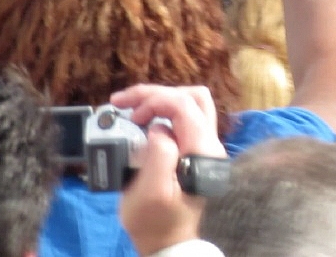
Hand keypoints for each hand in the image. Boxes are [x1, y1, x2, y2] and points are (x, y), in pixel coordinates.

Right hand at [113, 85, 226, 255]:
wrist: (166, 240)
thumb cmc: (154, 220)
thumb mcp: (151, 191)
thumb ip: (159, 154)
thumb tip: (159, 128)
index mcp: (203, 151)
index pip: (185, 106)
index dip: (156, 101)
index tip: (132, 117)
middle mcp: (211, 142)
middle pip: (191, 96)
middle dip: (156, 93)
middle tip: (124, 103)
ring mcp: (205, 143)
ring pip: (190, 101)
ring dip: (160, 98)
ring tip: (132, 106)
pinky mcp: (195, 146)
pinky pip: (184, 115)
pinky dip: (163, 109)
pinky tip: (143, 116)